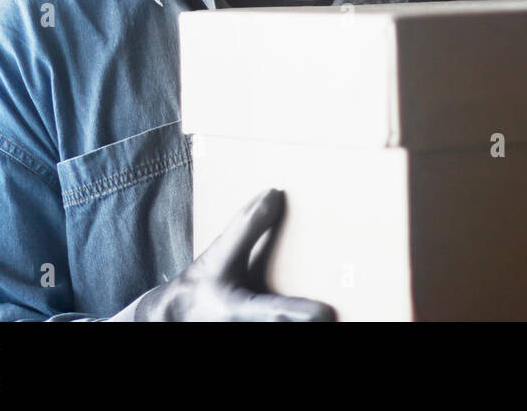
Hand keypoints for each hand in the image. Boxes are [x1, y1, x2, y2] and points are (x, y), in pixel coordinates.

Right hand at [110, 188, 335, 320]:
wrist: (178, 316)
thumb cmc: (201, 285)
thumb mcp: (219, 255)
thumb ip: (247, 227)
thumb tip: (274, 194)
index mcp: (237, 309)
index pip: (273, 312)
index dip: (298, 313)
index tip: (325, 313)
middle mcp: (247, 327)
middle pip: (288, 327)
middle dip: (312, 322)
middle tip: (345, 315)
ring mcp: (253, 332)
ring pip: (289, 329)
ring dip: (309, 322)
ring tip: (348, 315)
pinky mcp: (258, 331)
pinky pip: (284, 324)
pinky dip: (301, 318)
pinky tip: (324, 315)